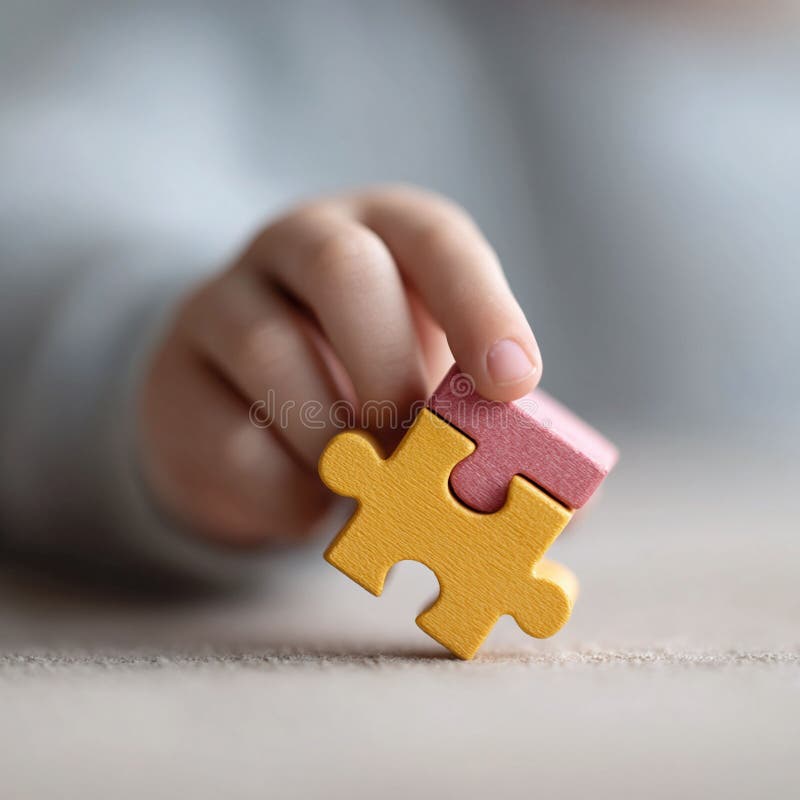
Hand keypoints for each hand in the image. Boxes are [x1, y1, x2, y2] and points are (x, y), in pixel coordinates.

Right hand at [139, 185, 541, 545]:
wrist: (243, 402)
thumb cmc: (364, 382)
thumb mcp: (432, 384)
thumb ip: (494, 433)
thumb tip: (574, 511)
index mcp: (384, 235)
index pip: (435, 239)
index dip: (481, 305)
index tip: (515, 385)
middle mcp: (298, 246)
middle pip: (340, 266)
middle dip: (391, 366)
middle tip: (420, 445)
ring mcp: (226, 301)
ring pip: (268, 347)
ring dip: (332, 435)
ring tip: (366, 488)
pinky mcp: (177, 378)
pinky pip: (227, 436)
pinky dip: (283, 490)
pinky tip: (311, 506)